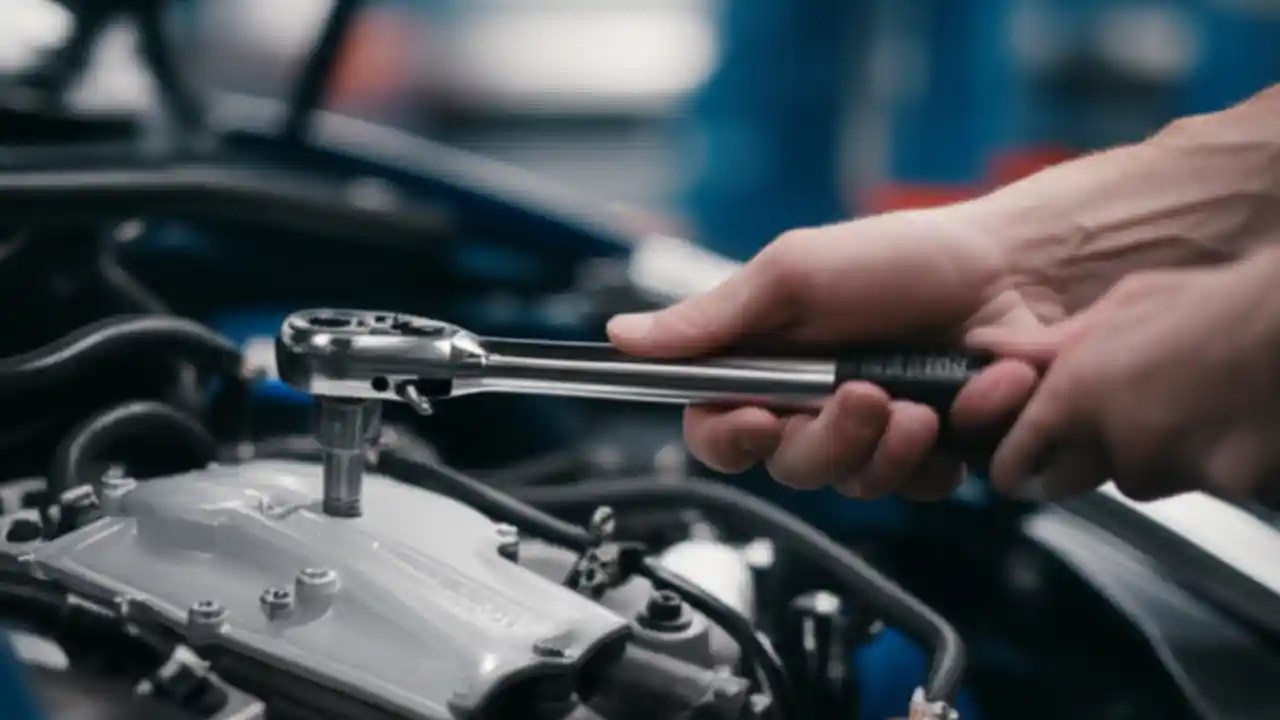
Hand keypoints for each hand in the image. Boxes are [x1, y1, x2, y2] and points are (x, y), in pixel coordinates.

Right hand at [609, 208, 1045, 498]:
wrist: (1016, 268)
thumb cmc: (903, 257)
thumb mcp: (793, 272)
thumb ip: (712, 318)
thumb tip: (623, 335)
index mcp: (770, 364)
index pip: (716, 430)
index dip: (729, 438)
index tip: (759, 420)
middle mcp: (814, 405)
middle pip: (788, 468)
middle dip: (829, 439)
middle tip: (866, 396)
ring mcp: (873, 433)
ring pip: (854, 486)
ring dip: (889, 448)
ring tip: (923, 399)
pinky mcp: (930, 453)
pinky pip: (919, 488)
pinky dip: (944, 451)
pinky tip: (964, 402)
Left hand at [974, 247, 1279, 502]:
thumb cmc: (1216, 303)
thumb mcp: (1123, 306)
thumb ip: (1049, 344)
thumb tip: (982, 345)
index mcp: (1080, 394)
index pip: (1017, 461)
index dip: (1014, 468)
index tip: (1014, 473)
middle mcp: (1118, 439)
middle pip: (1074, 480)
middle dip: (1085, 457)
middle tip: (1125, 413)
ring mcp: (1174, 467)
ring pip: (1142, 480)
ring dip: (1156, 458)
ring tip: (1195, 402)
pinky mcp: (1227, 486)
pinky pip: (1204, 486)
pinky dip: (1216, 464)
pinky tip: (1236, 422)